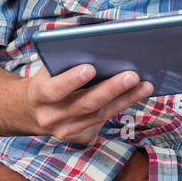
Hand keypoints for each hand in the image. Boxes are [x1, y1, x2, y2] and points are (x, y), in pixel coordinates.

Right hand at [22, 63, 152, 143]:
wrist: (35, 109)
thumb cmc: (51, 78)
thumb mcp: (50, 67)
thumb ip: (68, 58)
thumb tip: (100, 43)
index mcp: (38, 95)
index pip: (54, 89)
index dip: (71, 80)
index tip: (90, 67)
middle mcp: (50, 117)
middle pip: (84, 104)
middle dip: (111, 89)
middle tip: (132, 75)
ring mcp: (65, 131)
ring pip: (100, 115)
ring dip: (126, 99)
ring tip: (146, 85)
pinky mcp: (80, 137)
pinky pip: (104, 122)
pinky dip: (122, 106)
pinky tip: (138, 94)